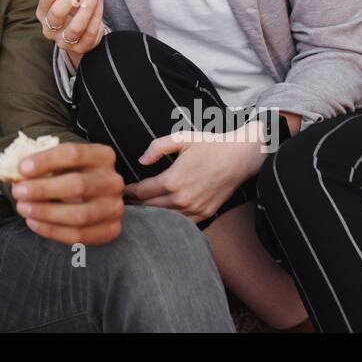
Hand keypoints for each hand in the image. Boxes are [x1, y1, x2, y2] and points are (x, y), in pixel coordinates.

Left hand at [10, 142, 124, 244]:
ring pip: (79, 215)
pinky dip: (52, 231)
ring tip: (23, 208)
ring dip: (46, 213)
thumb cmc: (69, 174)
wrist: (93, 196)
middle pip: (78, 185)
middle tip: (18, 191)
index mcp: (103, 155)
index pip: (74, 154)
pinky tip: (33, 222)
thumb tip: (12, 170)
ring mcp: (115, 207)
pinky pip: (79, 236)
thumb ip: (42, 164)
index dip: (46, 161)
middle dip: (43, 189)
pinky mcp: (111, 230)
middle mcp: (113, 181)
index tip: (21, 168)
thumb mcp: (60, 162)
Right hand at [36, 0, 104, 65]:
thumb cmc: (72, 10)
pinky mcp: (80, 48)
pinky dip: (98, 16)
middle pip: (58, 12)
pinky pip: (91, 33)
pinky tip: (100, 2)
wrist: (79, 35)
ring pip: (76, 27)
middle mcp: (49, 29)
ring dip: (88, 7)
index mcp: (42, 13)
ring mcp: (64, 41)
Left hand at [124, 121, 265, 222]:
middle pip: (149, 208)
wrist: (240, 156)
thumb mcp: (181, 138)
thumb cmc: (210, 145)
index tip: (121, 190)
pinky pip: (181, 223)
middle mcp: (182, 199)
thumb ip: (157, 147)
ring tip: (140, 210)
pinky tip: (162, 216)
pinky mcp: (205, 214)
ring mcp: (194, 209)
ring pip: (164, 218)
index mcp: (172, 180)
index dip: (128, 191)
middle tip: (124, 202)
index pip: (141, 192)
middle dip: (136, 204)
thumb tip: (141, 161)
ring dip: (151, 214)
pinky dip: (170, 221)